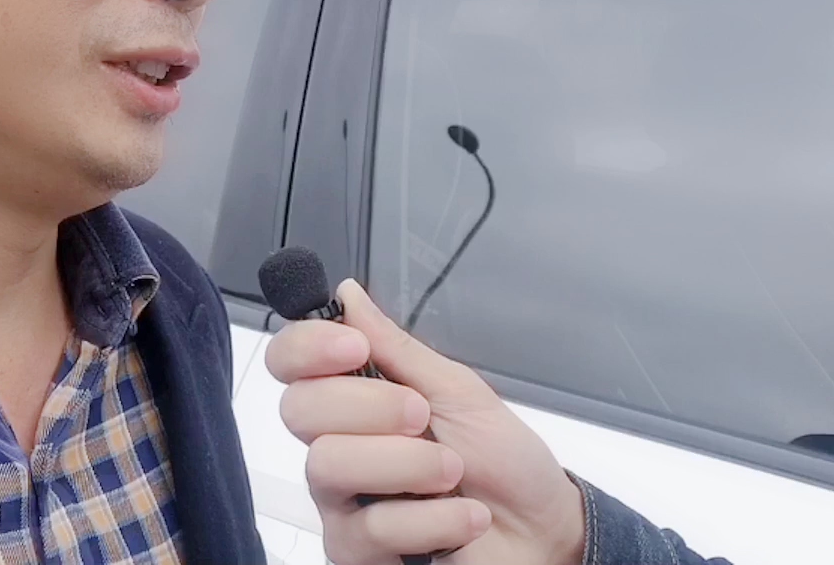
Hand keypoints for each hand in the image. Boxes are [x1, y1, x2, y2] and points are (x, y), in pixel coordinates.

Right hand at [265, 279, 586, 564]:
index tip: (352, 346)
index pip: (291, 362)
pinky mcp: (357, 553)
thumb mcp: (460, 391)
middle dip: (370, 405)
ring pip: (328, 465)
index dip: (307, 346)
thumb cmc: (504, 462)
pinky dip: (433, 519)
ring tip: (453, 473)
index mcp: (356, 397)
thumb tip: (348, 294)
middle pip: (299, 409)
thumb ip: (397, 347)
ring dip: (407, 463)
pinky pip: (369, 529)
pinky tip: (463, 518)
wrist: (542, 532)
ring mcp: (343, 502)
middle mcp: (339, 445)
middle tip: (422, 416)